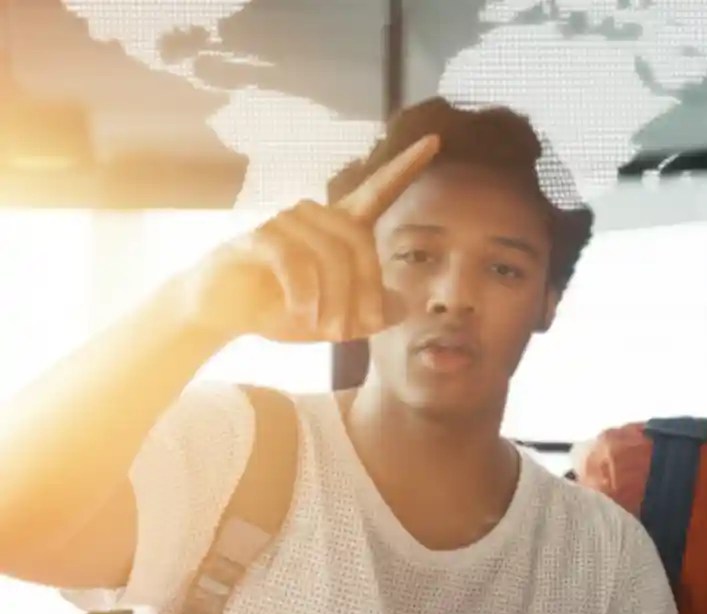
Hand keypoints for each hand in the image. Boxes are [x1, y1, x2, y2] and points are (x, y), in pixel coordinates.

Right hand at [179, 135, 440, 342]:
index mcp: (339, 227)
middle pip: (359, 242)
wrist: (222, 311)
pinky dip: (304, 294)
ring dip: (334, 299)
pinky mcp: (257, 237)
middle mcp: (315, 216)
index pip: (379, 191)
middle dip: (364, 291)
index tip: (436, 141)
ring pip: (329, 255)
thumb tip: (404, 307)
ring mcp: (284, 222)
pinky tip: (302, 316)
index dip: (406, 168)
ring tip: (328, 329)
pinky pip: (293, 261)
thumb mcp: (334, 318)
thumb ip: (370, 312)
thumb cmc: (280, 307)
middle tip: (357, 329)